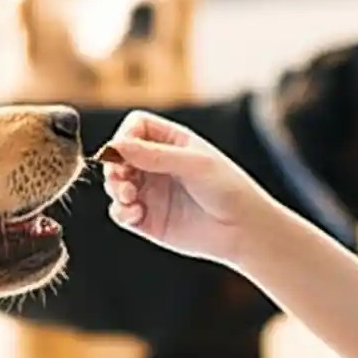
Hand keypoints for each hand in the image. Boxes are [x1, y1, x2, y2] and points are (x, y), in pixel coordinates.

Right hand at [101, 110, 277, 266]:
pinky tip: (135, 213)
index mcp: (172, 142)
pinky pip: (121, 212)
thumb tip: (116, 146)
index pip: (136, 127)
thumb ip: (155, 155)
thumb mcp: (194, 164)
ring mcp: (152, 192)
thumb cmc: (227, 188)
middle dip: (115, 166)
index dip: (125, 136)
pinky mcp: (148, 219)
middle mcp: (158, 165)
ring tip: (129, 196)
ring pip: (116, 184)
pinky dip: (120, 211)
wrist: (243, 230)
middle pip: (119, 156)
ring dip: (115, 188)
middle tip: (122, 178)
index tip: (122, 151)